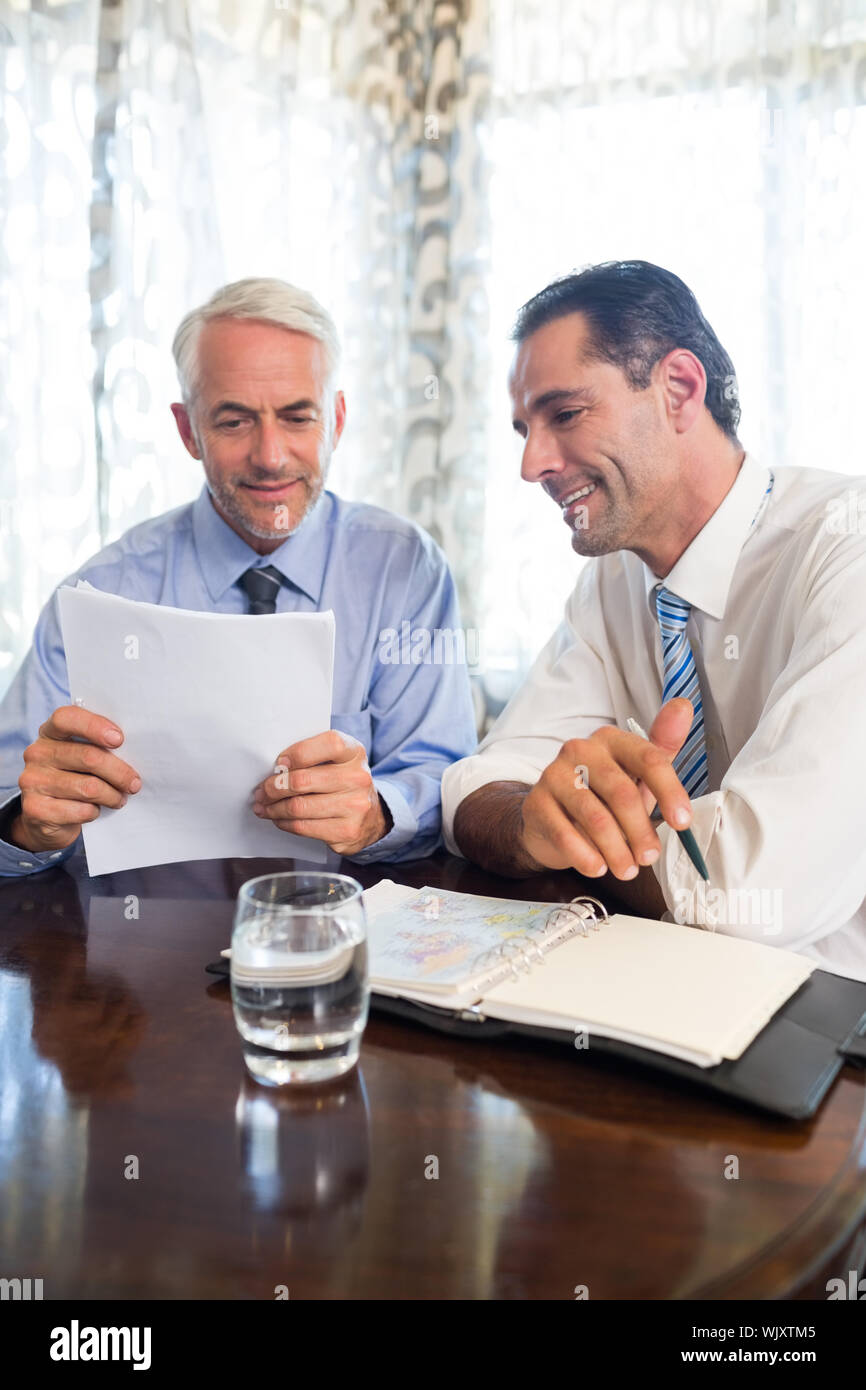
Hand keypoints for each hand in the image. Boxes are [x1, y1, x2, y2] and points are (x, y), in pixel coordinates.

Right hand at [12, 706, 141, 853]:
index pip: (66, 718)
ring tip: (119, 798)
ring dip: (112, 796)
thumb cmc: (74, 778)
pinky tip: (95, 810)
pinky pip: (80, 810)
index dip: (94, 726)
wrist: (45, 817)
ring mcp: (33, 781)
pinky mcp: (36, 809)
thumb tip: (134, 751)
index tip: (119, 739)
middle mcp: (37, 753)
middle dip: (119, 772)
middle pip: (88, 757)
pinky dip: (95, 812)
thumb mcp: (81, 757)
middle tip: (134, 784)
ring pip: (89, 788)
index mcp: (50, 733)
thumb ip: (99, 747)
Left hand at [253, 730, 388, 855]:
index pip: (329, 744)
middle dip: (274, 787)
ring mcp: (355, 806)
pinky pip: (303, 826)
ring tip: (263, 806)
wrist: (371, 817)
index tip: (279, 764)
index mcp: (354, 752)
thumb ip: (312, 756)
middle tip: (261, 791)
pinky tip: (278, 818)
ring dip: (273, 808)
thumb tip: (274, 770)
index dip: (298, 753)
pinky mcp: (346, 830)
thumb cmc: (342, 782)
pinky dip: (284, 822)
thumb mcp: (336, 761)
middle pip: (303, 780)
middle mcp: (359, 778)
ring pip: (299, 807)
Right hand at [519, 697, 694, 880]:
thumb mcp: (636, 774)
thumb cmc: (601, 795)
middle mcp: (580, 750)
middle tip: (649, 857)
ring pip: (596, 818)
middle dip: (641, 832)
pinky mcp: (537, 803)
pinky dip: (586, 857)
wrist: (549, 817)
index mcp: (611, 740)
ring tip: (627, 869)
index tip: (682, 824)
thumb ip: (662, 746)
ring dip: (617, 851)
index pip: (648, 759)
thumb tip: (683, 706)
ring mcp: (555, 775)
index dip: (670, 792)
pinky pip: (565, 834)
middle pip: (622, 793)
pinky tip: (598, 867)